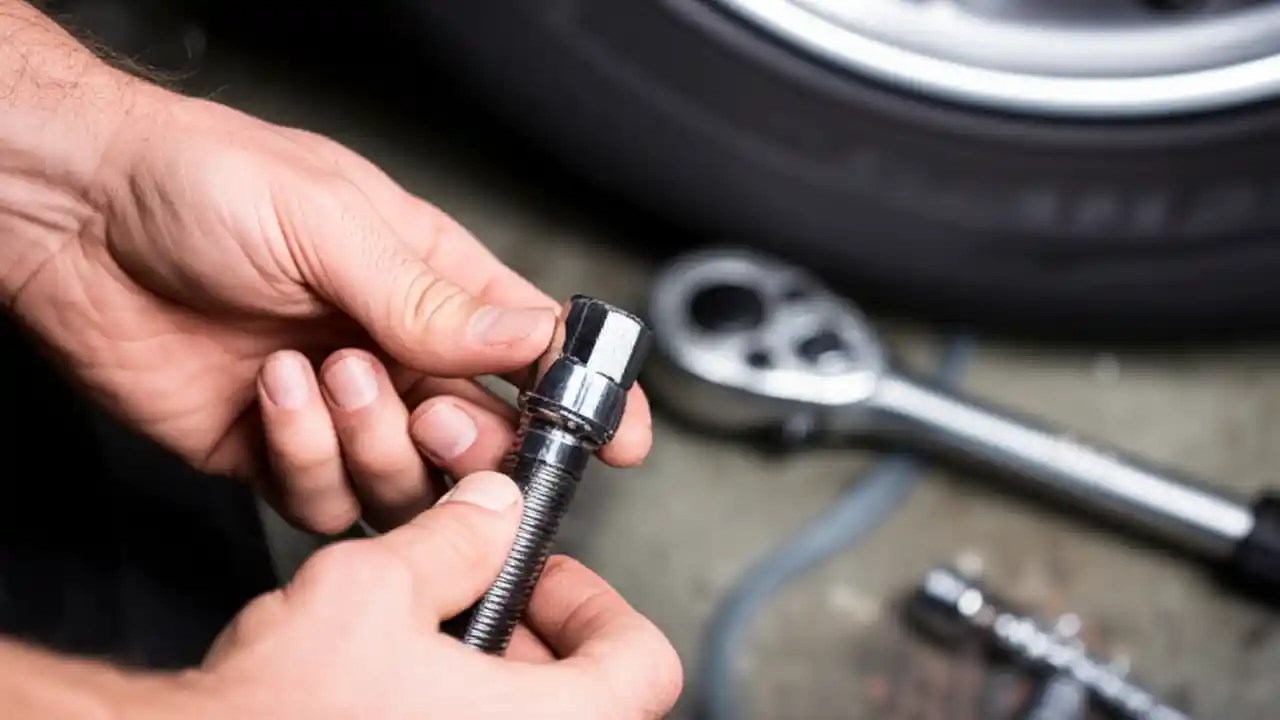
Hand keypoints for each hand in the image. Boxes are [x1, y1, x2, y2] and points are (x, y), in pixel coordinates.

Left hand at [6, 79, 651, 531]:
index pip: (532, 346)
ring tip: (326, 373)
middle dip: (469, 439)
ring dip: (373, 442)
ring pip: (404, 481)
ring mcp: (337, 408)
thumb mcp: (332, 223)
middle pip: (479, 434)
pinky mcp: (274, 452)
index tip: (618, 434)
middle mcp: (391, 350)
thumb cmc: (201, 183)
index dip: (582, 394)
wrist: (72, 217)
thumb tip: (529, 335)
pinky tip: (270, 394)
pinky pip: (322, 499)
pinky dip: (304, 460)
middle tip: (432, 408)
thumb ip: (433, 297)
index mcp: (428, 282)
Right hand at [186, 471, 681, 718]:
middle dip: (530, 634)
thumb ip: (453, 537)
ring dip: (488, 670)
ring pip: (527, 718)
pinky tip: (392, 678)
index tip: (547, 580)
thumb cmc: (278, 715)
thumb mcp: (373, 588)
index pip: (643, 662)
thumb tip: (492, 509)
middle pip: (588, 694)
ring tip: (426, 634)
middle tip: (480, 598)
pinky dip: (450, 707)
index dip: (599, 607)